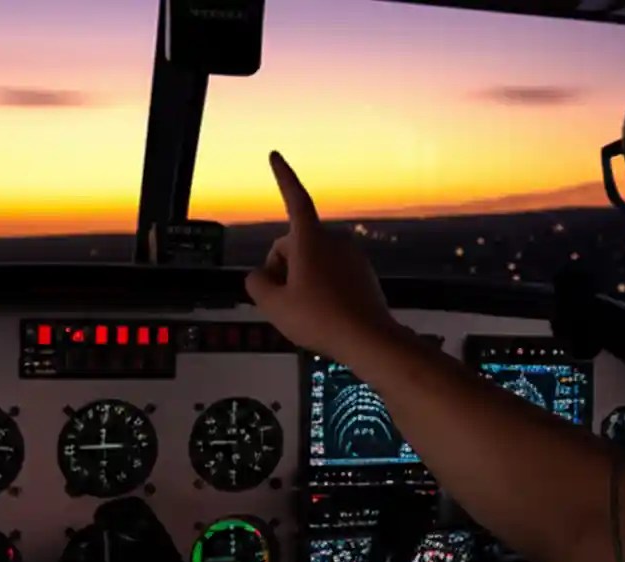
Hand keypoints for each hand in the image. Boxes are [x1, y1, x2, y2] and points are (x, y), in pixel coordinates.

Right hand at [246, 152, 400, 358]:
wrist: (369, 341)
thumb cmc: (324, 321)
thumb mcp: (273, 305)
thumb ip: (255, 284)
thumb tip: (258, 277)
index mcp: (312, 240)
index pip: (294, 198)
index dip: (282, 176)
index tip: (275, 157)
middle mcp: (335, 242)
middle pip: (294, 244)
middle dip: (281, 266)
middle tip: (282, 299)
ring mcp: (352, 257)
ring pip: (312, 261)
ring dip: (301, 280)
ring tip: (306, 311)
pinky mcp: (362, 274)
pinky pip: (331, 274)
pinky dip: (321, 288)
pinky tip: (323, 312)